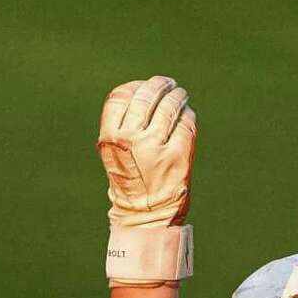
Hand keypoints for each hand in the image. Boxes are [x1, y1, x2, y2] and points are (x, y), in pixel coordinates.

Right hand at [99, 75, 196, 229]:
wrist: (144, 213)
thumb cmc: (129, 178)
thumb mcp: (114, 150)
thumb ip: (123, 123)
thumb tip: (143, 89)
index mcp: (111, 137)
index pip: (121, 97)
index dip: (134, 87)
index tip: (143, 85)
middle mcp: (132, 139)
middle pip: (146, 97)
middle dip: (158, 86)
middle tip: (167, 83)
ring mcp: (157, 146)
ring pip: (169, 107)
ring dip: (176, 96)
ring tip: (179, 94)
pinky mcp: (179, 155)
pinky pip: (185, 123)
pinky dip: (187, 114)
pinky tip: (186, 113)